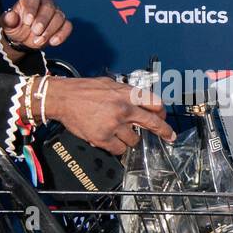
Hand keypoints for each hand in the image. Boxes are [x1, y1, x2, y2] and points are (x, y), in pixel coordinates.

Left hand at [0, 0, 71, 50]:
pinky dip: (61, 34)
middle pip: (49, 6)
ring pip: (59, 16)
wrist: (24, 38)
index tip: (27, 21)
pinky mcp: (63, 23)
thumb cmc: (17, 27)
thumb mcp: (8, 25)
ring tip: (38, 41)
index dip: (31, 9)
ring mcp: (56, 12)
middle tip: (35, 32)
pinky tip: (52, 42)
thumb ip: (8, 20)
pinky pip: (67, 26)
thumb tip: (10, 15)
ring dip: (50, 30)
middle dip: (42, 20)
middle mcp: (45, 1)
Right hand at [44, 76, 173, 154]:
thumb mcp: (109, 84)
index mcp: (127, 94)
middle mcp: (124, 109)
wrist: (63, 98)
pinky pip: (118, 149)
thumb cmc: (83, 90)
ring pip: (134, 140)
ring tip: (119, 133)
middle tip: (169, 136)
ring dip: (130, 139)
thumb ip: (126, 93)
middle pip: (152, 123)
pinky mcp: (103, 138)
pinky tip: (110, 140)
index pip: (154, 103)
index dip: (161, 112)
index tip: (163, 118)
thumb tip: (138, 101)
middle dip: (163, 131)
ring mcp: (114, 125)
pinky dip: (116, 147)